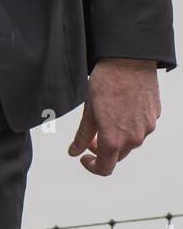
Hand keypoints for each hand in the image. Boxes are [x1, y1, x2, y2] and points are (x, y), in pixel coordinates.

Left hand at [68, 58, 159, 175]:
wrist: (128, 61)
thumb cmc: (107, 81)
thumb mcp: (88, 110)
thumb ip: (82, 135)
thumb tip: (75, 151)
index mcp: (114, 139)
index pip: (105, 168)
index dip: (93, 166)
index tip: (86, 157)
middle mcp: (133, 138)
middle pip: (118, 155)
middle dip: (104, 149)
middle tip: (93, 135)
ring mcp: (146, 128)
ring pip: (131, 142)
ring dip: (118, 136)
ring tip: (108, 115)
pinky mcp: (154, 117)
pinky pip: (141, 128)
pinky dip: (130, 125)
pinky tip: (122, 108)